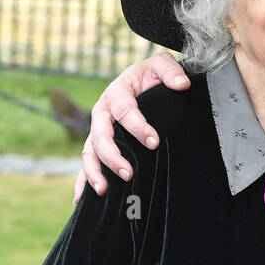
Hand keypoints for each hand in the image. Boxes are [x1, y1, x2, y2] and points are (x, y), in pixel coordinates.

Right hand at [73, 53, 189, 200]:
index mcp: (117, 92)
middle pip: (100, 136)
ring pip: (89, 152)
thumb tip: (182, 85)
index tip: (154, 142)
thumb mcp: (161, 65)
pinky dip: (82, 181)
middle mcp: (102, 112)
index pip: (125, 111)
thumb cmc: (152, 75)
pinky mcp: (98, 143)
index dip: (138, 127)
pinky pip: (86, 163)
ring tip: (105, 190)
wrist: (143, 81)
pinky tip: (82, 199)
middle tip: (129, 173)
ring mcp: (98, 129)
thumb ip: (171, 71)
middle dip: (113, 156)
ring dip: (94, 172)